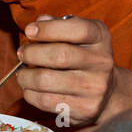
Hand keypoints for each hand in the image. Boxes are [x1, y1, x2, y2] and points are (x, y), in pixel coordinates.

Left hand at [17, 14, 131, 124]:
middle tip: (22, 54)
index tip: (29, 31)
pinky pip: (46, 101)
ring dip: (25, 76)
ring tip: (22, 74)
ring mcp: (95, 87)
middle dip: (31, 53)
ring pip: (47, 81)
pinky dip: (30, 94)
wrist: (109, 93)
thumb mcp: (78, 36)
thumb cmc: (83, 58)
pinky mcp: (84, 108)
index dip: (48, 29)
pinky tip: (30, 89)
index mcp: (100, 37)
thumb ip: (59, 25)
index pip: (77, 29)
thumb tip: (39, 22)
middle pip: (59, 56)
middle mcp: (101, 62)